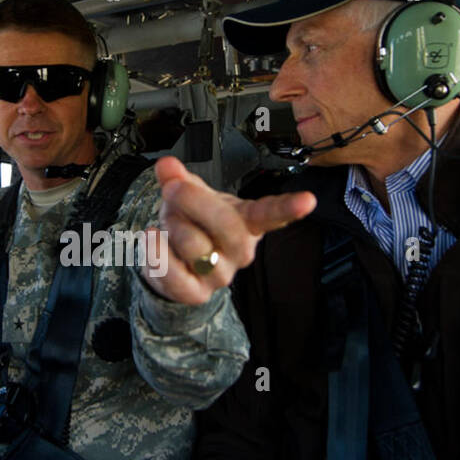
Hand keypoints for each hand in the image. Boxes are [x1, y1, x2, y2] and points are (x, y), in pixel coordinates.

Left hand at [141, 156, 314, 304]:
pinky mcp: (196, 294)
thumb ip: (179, 178)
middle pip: (227, 227)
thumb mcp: (189, 195)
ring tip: (167, 220)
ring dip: (172, 226)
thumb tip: (167, 165)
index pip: (271, 214)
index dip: (289, 208)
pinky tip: (151, 237)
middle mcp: (240, 251)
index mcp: (246, 222)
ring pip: (195, 246)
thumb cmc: (192, 224)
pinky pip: (175, 274)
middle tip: (173, 186)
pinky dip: (157, 253)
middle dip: (196, 202)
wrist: (174, 262)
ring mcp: (220, 275)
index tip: (308, 200)